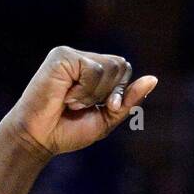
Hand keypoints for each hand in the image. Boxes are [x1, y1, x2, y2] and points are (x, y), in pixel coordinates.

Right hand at [0, 46, 157, 159]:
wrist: (39, 138)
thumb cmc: (69, 129)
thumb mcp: (108, 117)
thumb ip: (129, 100)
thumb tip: (154, 79)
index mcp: (93, 70)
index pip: (124, 68)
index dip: (121, 92)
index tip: (104, 108)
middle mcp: (82, 58)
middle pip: (121, 65)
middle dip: (110, 93)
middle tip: (84, 105)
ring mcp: (70, 55)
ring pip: (108, 68)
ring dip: (94, 95)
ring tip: (71, 101)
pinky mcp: (61, 56)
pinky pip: (93, 70)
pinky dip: (84, 92)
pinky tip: (65, 96)